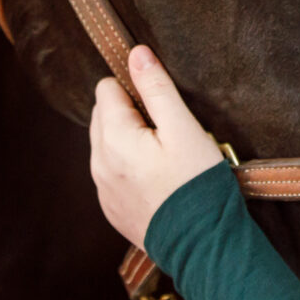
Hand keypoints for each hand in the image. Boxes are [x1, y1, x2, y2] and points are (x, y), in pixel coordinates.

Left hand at [88, 46, 226, 246]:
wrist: (201, 245)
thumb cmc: (197, 184)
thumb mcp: (184, 129)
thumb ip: (157, 88)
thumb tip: (136, 54)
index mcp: (113, 138)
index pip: (106, 89)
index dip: (135, 89)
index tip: (161, 105)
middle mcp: (98, 163)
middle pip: (103, 116)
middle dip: (130, 113)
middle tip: (167, 130)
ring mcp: (103, 189)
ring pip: (105, 145)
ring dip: (128, 139)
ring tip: (165, 156)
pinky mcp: (112, 209)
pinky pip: (112, 173)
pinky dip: (129, 166)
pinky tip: (158, 178)